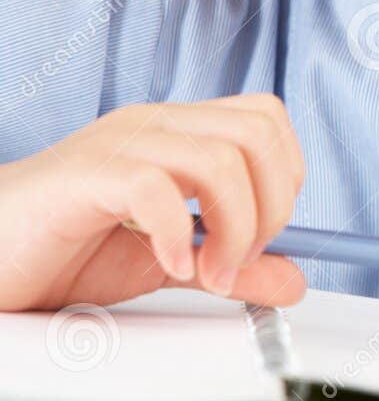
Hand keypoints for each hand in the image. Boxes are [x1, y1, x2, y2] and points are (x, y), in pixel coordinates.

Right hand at [0, 94, 307, 311]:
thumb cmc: (65, 247)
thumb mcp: (168, 261)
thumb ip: (232, 266)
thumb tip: (293, 279)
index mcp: (179, 132)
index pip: (266, 121)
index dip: (284, 180)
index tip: (261, 240)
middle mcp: (155, 125)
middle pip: (258, 133)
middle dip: (269, 207)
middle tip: (236, 261)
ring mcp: (119, 143)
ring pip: (220, 159)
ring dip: (232, 229)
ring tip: (206, 273)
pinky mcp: (84, 175)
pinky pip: (155, 188)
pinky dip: (176, 235)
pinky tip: (170, 263)